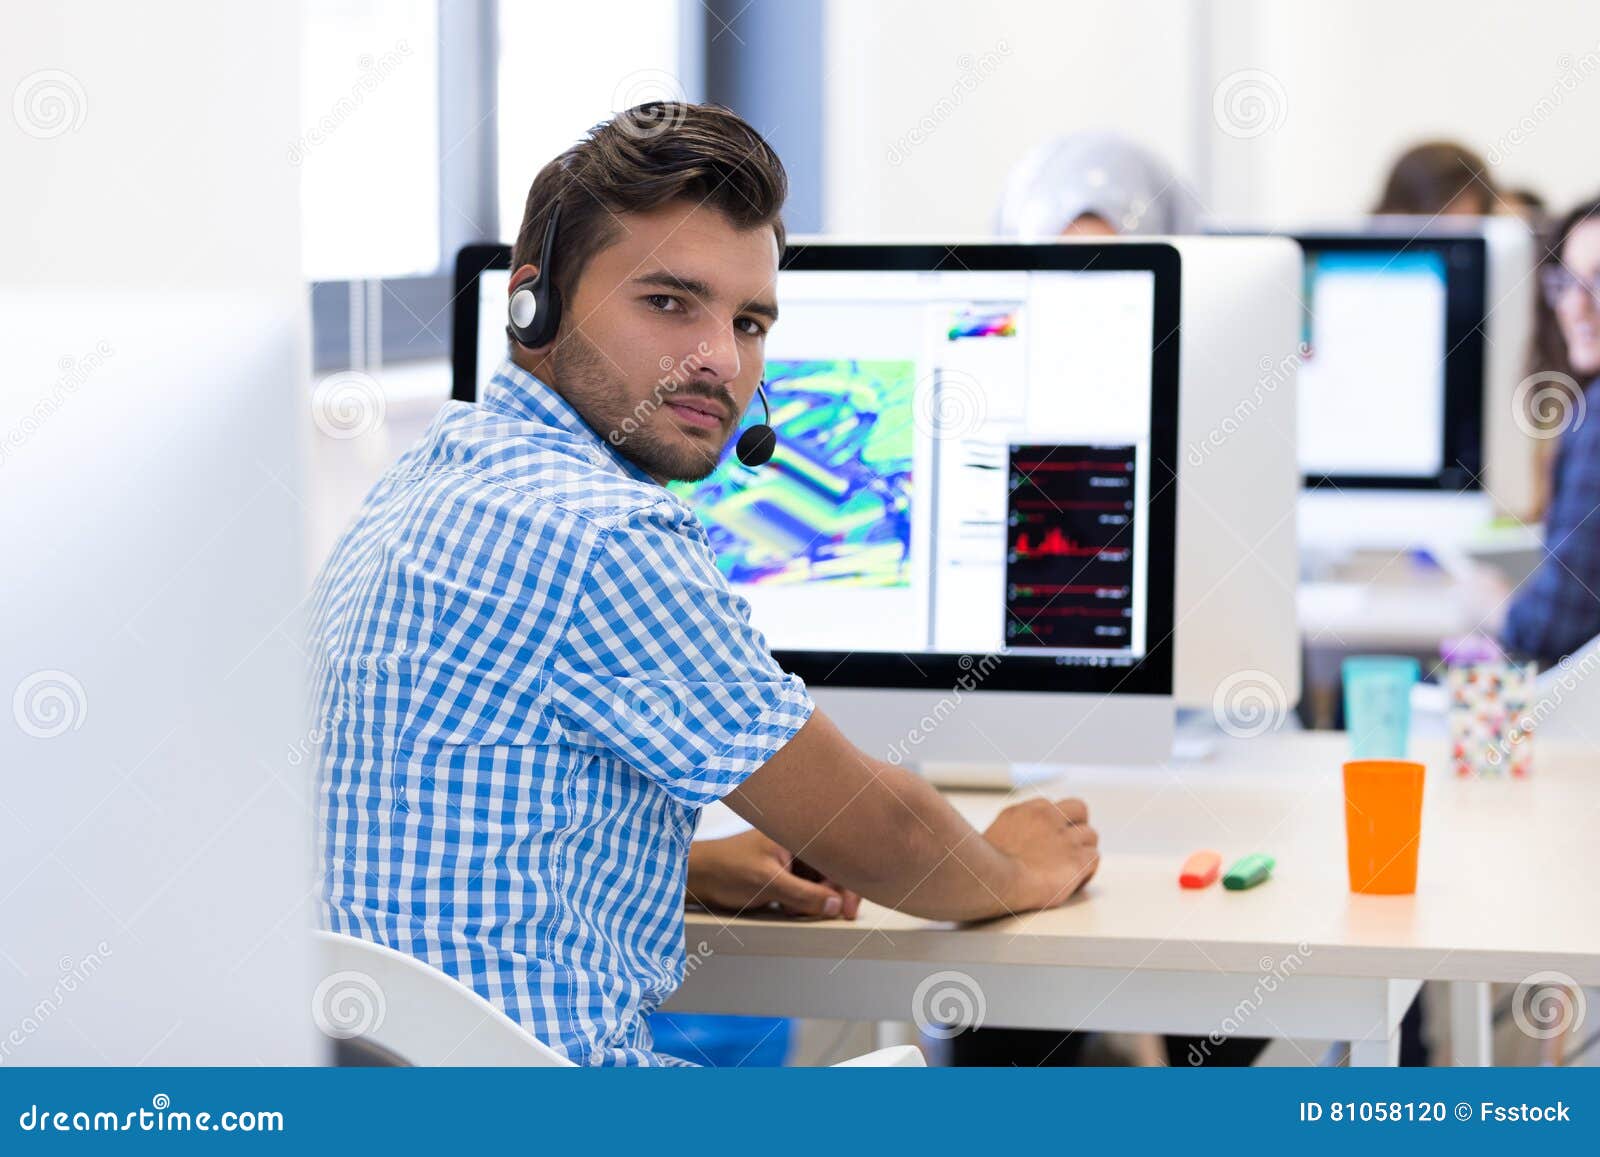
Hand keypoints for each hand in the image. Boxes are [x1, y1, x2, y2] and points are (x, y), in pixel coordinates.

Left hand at [686, 830, 860, 918]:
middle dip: (826, 896)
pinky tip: (784, 907)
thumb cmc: (726, 869)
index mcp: (796, 833)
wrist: (698, 878)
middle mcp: (796, 843)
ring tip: (789, 908)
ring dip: (811, 902)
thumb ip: (804, 894)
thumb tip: (836, 905)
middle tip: (819, 914)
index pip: (834, 857)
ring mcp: (790, 860)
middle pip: (830, 872)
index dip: (846, 884)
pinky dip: (800, 903)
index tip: (847, 910)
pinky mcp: (783, 875)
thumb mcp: (768, 883)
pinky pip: (805, 891)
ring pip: (818, 885)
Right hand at [982, 796, 1099, 911]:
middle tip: (1070, 846)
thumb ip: (1010, 836)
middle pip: (1078, 809)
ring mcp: (1065, 838)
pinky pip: (1094, 858)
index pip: (1051, 808)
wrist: (993, 879)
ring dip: (1084, 851)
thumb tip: (1009, 849)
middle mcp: (1048, 818)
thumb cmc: (984, 868)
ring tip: (1072, 868)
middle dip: (1078, 826)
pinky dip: (1088, 871)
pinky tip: (1075, 881)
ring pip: (1090, 835)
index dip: (1054, 825)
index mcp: (1026, 811)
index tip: (1048, 841)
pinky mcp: (1077, 860)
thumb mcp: (991, 839)